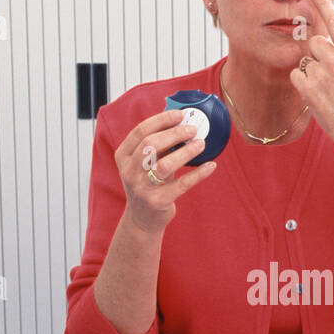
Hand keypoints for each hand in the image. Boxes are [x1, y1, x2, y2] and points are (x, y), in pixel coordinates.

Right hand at [114, 110, 215, 232]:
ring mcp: (141, 188)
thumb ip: (156, 145)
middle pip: (151, 145)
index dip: (161, 120)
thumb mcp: (144, 163)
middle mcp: (129, 171)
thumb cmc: (147, 183)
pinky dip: (198, 174)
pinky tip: (211, 165)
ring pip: (165, 164)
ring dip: (186, 152)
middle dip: (175, 133)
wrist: (142, 218)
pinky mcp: (157, 202)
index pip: (141, 131)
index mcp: (123, 156)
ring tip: (201, 144)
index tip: (180, 114)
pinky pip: (182, 184)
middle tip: (193, 129)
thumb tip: (181, 122)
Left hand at [289, 0, 333, 162]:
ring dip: (311, 70)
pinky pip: (296, 75)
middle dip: (317, 54)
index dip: (323, 4)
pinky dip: (302, 83)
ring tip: (326, 88)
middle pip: (314, 42)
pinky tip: (316, 94)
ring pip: (305, 59)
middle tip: (329, 73)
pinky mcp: (308, 88)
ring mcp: (322, 74)